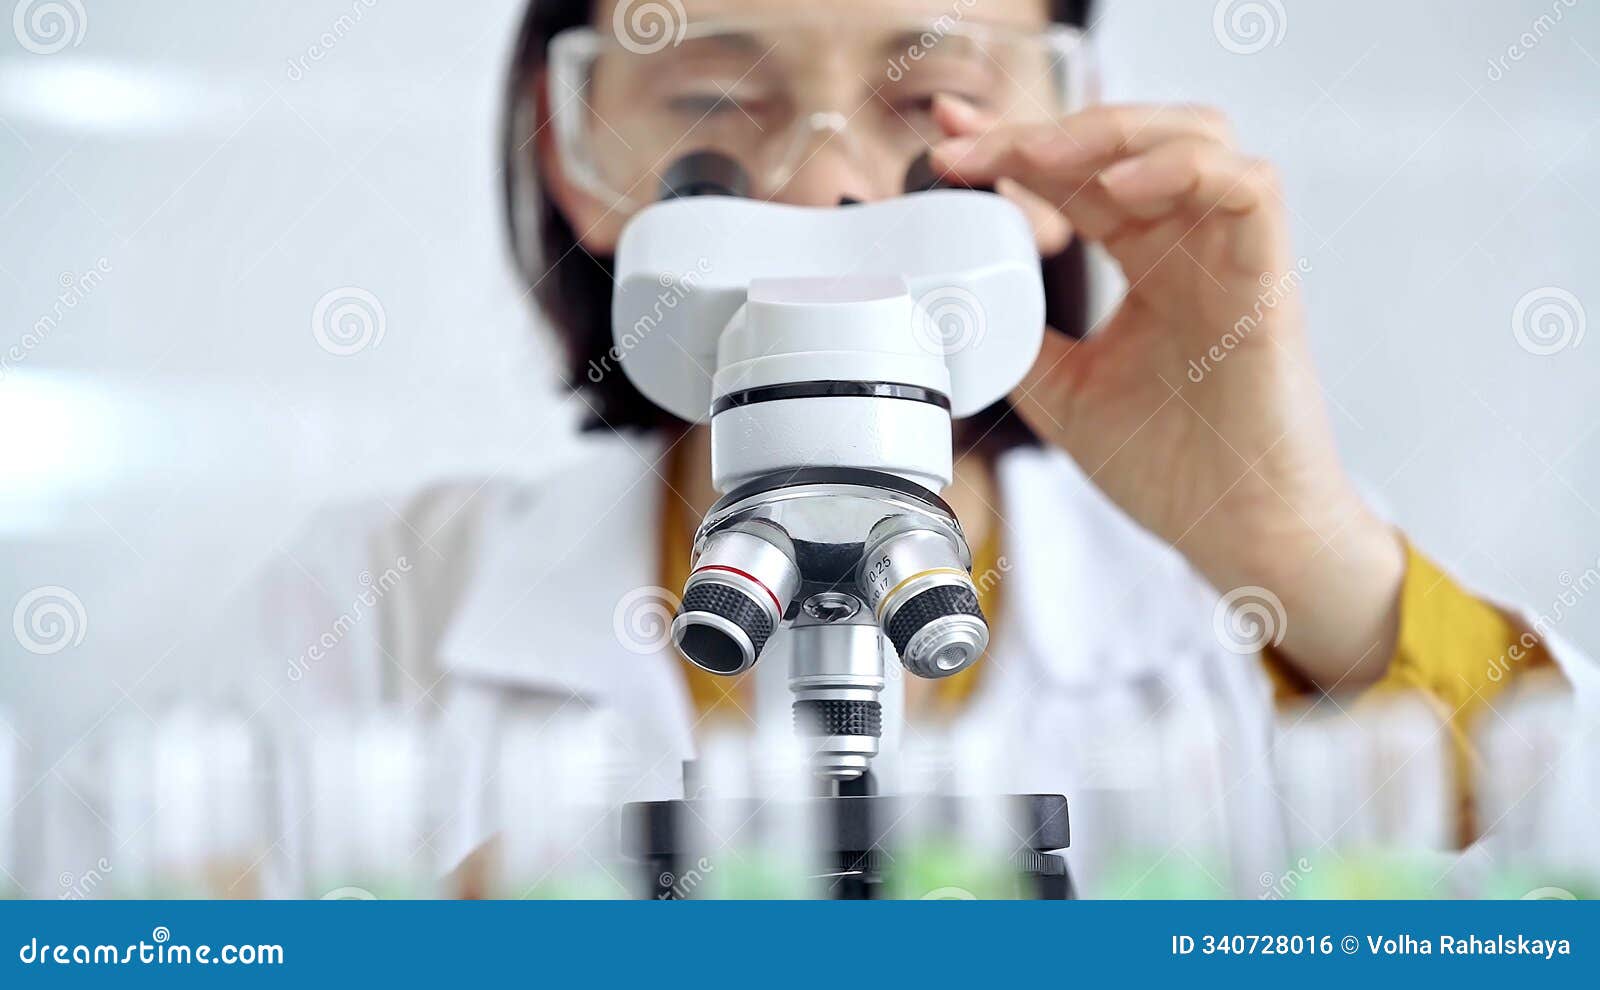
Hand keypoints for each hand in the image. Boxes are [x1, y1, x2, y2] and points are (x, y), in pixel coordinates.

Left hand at [931, 98, 1403, 686]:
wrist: (1235, 533)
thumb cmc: (1173, 469)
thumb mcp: (1061, 391)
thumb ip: (1018, 335)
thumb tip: (956, 299)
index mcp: (1148, 264)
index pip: (1080, 178)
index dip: (1014, 148)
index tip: (947, 143)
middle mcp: (1191, 247)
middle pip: (1129, 140)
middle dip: (1042, 129)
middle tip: (968, 146)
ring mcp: (1232, 258)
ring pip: (1194, 137)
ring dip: (1109, 134)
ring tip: (1035, 157)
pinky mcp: (1269, 282)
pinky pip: (1247, 190)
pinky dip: (1184, 170)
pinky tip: (1120, 191)